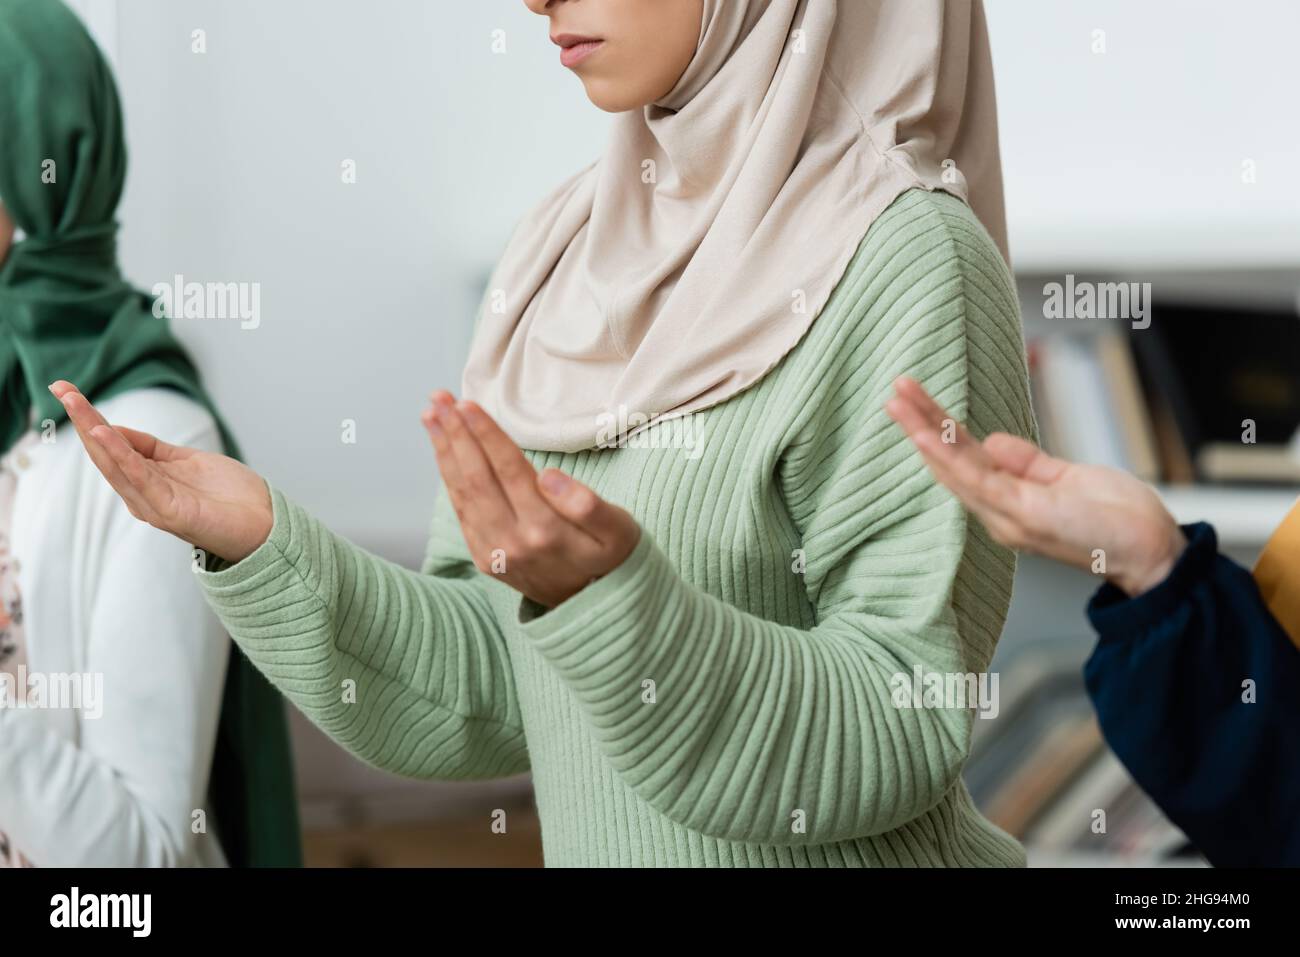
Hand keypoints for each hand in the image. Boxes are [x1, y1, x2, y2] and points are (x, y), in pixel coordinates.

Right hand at [49, 381, 272, 562]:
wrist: (266, 525)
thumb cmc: (231, 497)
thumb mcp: (187, 462)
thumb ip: (153, 450)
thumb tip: (116, 429)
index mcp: (146, 482)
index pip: (111, 446)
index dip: (91, 418)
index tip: (68, 390)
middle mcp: (143, 495)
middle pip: (105, 453)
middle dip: (83, 420)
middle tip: (61, 388)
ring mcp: (154, 505)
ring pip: (116, 464)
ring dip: (94, 432)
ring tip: (76, 403)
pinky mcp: (170, 512)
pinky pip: (140, 479)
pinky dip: (121, 456)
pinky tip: (105, 434)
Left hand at [422, 391, 639, 607]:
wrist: (594, 608)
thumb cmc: (610, 558)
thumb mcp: (620, 532)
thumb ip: (587, 504)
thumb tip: (548, 476)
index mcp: (546, 530)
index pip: (509, 471)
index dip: (486, 435)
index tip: (467, 405)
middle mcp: (512, 542)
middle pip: (476, 478)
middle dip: (455, 434)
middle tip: (439, 398)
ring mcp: (493, 552)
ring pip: (461, 493)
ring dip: (444, 451)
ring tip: (431, 415)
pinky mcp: (483, 558)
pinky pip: (460, 510)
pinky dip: (447, 476)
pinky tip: (443, 451)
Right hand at [885, 376, 1186, 596]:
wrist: (1150, 551)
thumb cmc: (1114, 520)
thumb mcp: (1065, 477)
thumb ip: (1025, 462)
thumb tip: (990, 442)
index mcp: (1006, 502)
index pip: (963, 461)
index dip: (937, 432)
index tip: (916, 401)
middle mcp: (998, 513)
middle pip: (949, 463)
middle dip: (918, 426)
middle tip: (892, 393)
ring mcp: (1005, 515)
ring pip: (953, 468)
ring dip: (922, 433)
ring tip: (898, 402)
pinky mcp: (1020, 513)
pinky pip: (975, 480)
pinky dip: (947, 456)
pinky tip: (927, 434)